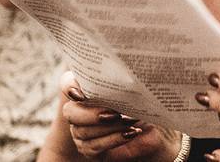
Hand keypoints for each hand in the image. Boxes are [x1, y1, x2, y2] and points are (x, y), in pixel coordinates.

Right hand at [59, 71, 181, 160]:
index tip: (81, 94)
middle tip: (115, 114)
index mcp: (87, 89)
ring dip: (109, 127)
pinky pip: (93, 146)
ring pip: (82, 131)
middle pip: (70, 112)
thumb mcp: (138, 92)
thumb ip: (128, 82)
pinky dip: (114, 139)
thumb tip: (133, 71)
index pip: (67, 83)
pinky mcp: (88, 149)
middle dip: (92, 114)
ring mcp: (81, 131)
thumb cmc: (142, 105)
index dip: (69, 87)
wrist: (152, 132)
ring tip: (131, 122)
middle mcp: (78, 110)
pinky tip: (130, 133)